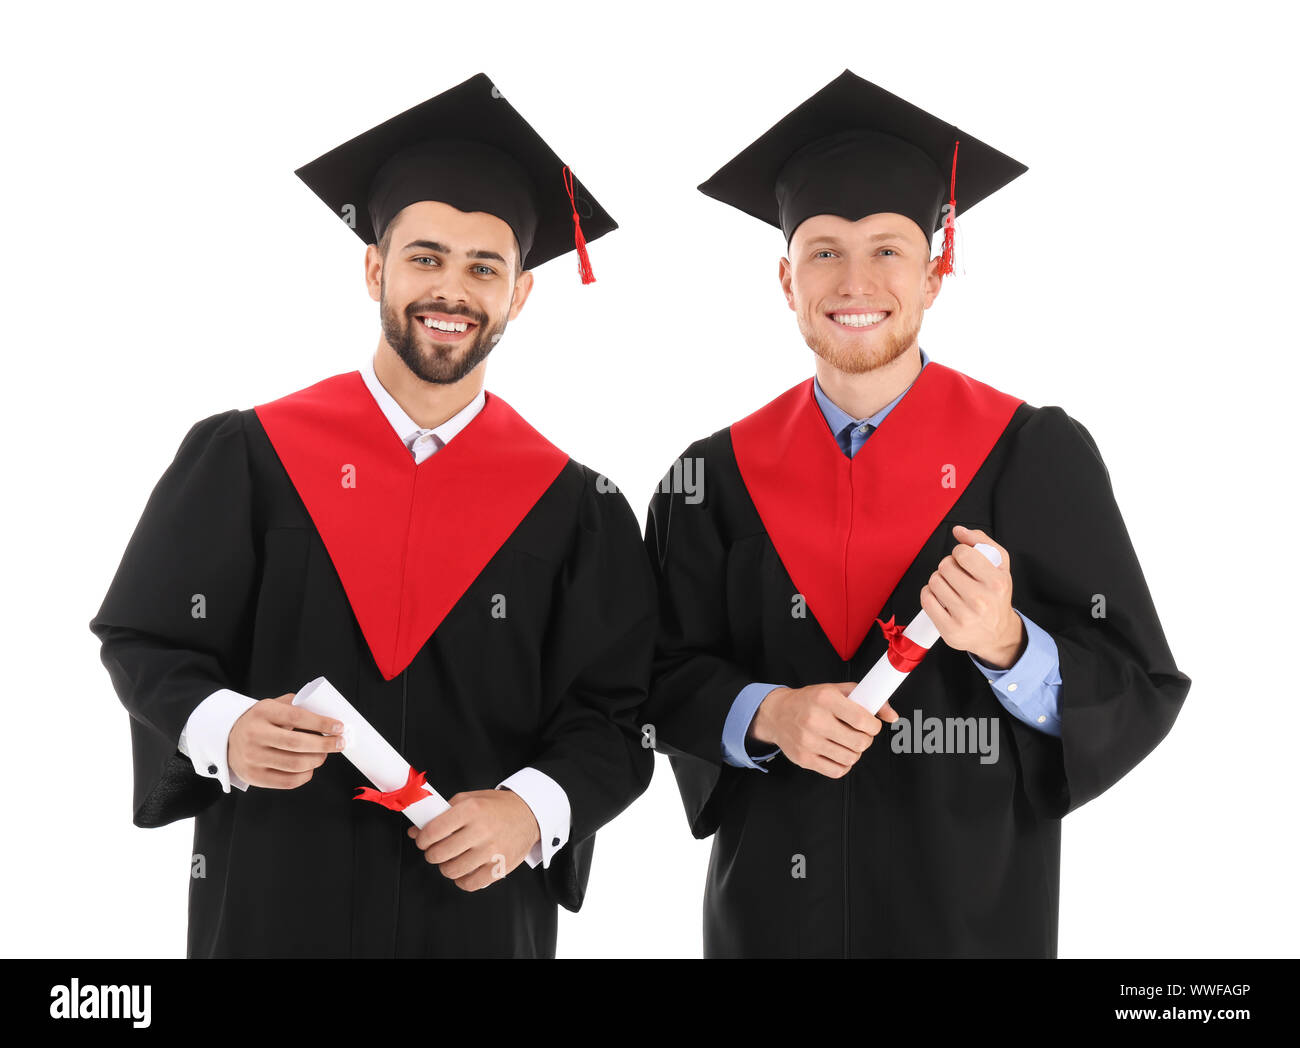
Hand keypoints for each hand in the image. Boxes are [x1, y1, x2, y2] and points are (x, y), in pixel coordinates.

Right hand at [228, 693, 344, 787]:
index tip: (338, 727)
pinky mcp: (253, 776)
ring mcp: (252, 758)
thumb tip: (328, 713)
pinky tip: (310, 768)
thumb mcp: (273, 705)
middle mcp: (255, 735)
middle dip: (324, 745)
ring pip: (294, 764)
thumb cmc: (260, 721)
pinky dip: (305, 776)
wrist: (228, 738)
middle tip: (339, 743)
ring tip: (324, 755)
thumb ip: (297, 705)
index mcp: (262, 712)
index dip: (321, 723)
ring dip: (316, 760)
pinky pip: (286, 781)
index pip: (297, 717)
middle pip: (296, 743)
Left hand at [407, 789, 541, 890]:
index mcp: (471, 809)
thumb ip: (442, 813)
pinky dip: (462, 880)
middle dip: (432, 854)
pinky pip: (470, 884)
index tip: (423, 840)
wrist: (529, 814)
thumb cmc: (497, 807)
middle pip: (439, 853)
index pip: (433, 831)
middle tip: (437, 850)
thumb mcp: (470, 799)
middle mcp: (481, 830)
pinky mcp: (500, 867)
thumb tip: (416, 831)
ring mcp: (491, 851)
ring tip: (452, 859)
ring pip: (452, 870)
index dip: (422, 839)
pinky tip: (465, 870)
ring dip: (446, 867)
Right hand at [750, 682, 897, 777]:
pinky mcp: (804, 759)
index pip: (863, 720)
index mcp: (826, 699)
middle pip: (860, 742)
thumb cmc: (810, 701)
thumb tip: (893, 716)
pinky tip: (837, 753)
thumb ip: (868, 700)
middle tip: (858, 734)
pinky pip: (837, 771)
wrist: (777, 714)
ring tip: (846, 743)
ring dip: (854, 752)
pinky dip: (843, 765)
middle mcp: (815, 720)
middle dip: (865, 739)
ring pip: (851, 758)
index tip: (870, 724)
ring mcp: (808, 741)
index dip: (874, 726)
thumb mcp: (837, 691)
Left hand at [920, 525, 1025, 669]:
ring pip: (934, 582)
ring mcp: (965, 617)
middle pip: (945, 566)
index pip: (962, 553)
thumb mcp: (1000, 566)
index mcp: (996, 582)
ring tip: (949, 587)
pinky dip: (929, 594)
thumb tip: (958, 530)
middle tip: (956, 575)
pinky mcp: (950, 630)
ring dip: (938, 580)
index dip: (958, 553)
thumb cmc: (996, 597)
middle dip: (948, 566)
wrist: (998, 634)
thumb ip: (981, 542)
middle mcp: (981, 601)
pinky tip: (940, 597)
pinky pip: (926, 600)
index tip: (963, 560)